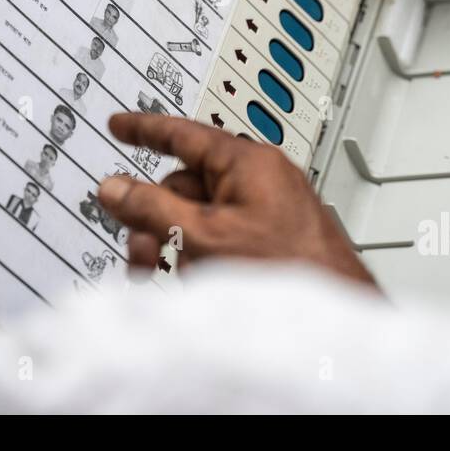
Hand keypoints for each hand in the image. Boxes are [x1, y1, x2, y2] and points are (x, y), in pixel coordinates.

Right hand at [100, 112, 372, 284]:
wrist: (334, 326)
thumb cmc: (287, 273)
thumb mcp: (203, 237)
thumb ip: (152, 209)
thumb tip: (115, 187)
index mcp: (248, 163)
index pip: (185, 133)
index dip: (145, 129)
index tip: (120, 124)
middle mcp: (261, 181)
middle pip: (185, 185)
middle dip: (154, 219)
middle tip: (140, 249)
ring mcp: (268, 212)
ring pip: (200, 216)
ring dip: (173, 244)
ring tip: (165, 276)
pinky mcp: (273, 241)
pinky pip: (222, 237)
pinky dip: (200, 257)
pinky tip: (194, 284)